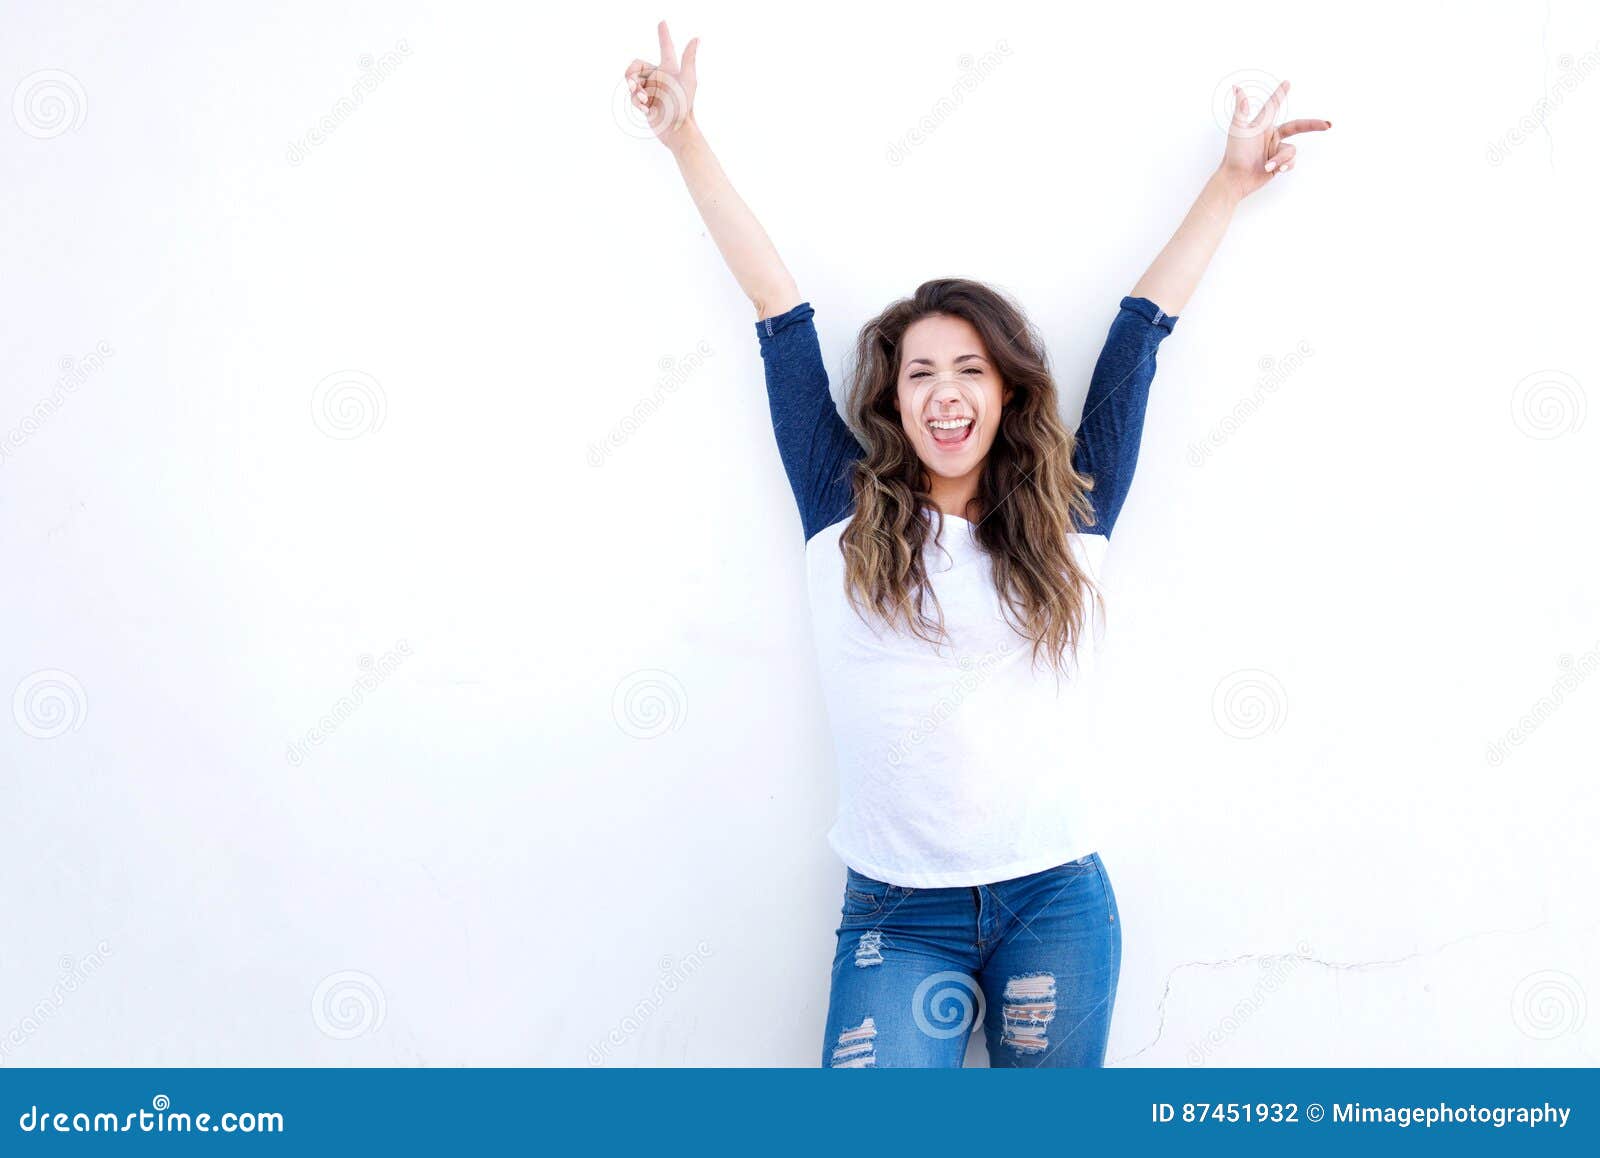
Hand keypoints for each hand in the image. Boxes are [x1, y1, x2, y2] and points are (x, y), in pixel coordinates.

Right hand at [624, 21, 699, 149]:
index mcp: (669, 69)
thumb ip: (689, 59)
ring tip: (643, 101)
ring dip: (634, 91)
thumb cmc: (684, 106)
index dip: (663, 35)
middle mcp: (658, 77)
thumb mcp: (688, 80)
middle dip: (631, 75)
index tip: (662, 23)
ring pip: (631, 82)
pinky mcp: (645, 102)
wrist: (676, 130)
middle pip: (636, 66)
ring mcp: (650, 89)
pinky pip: (633, 96)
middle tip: (633, 85)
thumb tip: (697, 38)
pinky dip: (636, 102)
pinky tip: (646, 110)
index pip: (665, 47)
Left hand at [1217, 80, 1330, 198]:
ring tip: (1267, 165)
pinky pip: (1290, 162)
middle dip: (1313, 125)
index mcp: (1263, 125)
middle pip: (1297, 126)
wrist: (1234, 179)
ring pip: (1291, 149)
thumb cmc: (1234, 153)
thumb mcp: (1238, 130)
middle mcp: (1272, 136)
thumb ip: (1241, 109)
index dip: (1281, 94)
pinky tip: (1272, 170)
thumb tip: (1237, 88)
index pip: (1274, 106)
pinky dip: (1284, 165)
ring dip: (1281, 158)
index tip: (1288, 82)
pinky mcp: (1279, 163)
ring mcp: (1276, 150)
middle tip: (1328, 125)